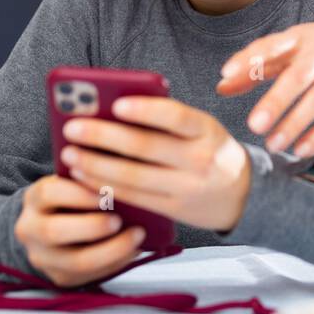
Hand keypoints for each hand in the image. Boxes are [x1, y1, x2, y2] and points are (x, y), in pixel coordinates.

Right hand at [14, 174, 148, 287]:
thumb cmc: (73, 197)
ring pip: (75, 261)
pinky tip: (133, 250)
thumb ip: (91, 178)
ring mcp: (42, 257)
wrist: (51, 228)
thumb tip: (123, 177)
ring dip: (111, 249)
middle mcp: (30, 229)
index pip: (48, 193)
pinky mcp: (59, 278)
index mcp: (34, 198)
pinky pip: (89, 276)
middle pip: (54, 232)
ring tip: (137, 235)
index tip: (107, 193)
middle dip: (92, 226)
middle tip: (119, 219)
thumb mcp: (73, 182)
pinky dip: (116, 263)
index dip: (79, 194)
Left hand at [56, 97, 250, 234]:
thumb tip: (113, 108)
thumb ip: (169, 119)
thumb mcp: (203, 129)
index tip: (115, 104)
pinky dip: (105, 186)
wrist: (244, 195)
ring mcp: (187, 187)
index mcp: (207, 130)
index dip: (145, 110)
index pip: (175, 117)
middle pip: (145, 147)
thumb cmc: (211, 150)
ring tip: (69, 154)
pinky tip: (84, 177)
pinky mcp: (174, 209)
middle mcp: (200, 159)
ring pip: (133, 176)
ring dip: (96, 164)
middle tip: (73, 127)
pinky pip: (134, 197)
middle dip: (104, 136)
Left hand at [216, 0, 313, 157]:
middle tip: (253, 125)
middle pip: (299, 77)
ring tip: (273, 145)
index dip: (250, 58)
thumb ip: (257, 66)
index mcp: (301, 37)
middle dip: (276, 101)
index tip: (226, 73)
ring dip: (296, 123)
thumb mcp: (292, 46)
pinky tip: (301, 149)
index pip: (273, 45)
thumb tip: (221, 87)